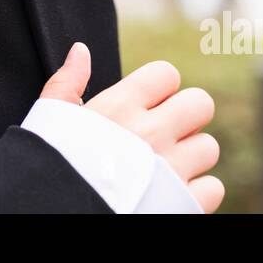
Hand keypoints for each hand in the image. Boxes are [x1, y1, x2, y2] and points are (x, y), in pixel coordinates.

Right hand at [41, 42, 224, 212]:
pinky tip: (173, 194)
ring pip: (208, 147)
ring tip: (166, 167)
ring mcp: (171, 168)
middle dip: (188, 116)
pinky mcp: (184, 203)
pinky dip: (197, 192)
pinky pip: (213, 187)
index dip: (159, 87)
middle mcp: (151, 132)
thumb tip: (81, 50)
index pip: (166, 73)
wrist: (54, 213)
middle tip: (167, 132)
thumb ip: (67, 82)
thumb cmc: (51, 165)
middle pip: (201, 104)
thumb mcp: (49, 119)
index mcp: (120, 107)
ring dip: (191, 156)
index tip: (147, 105)